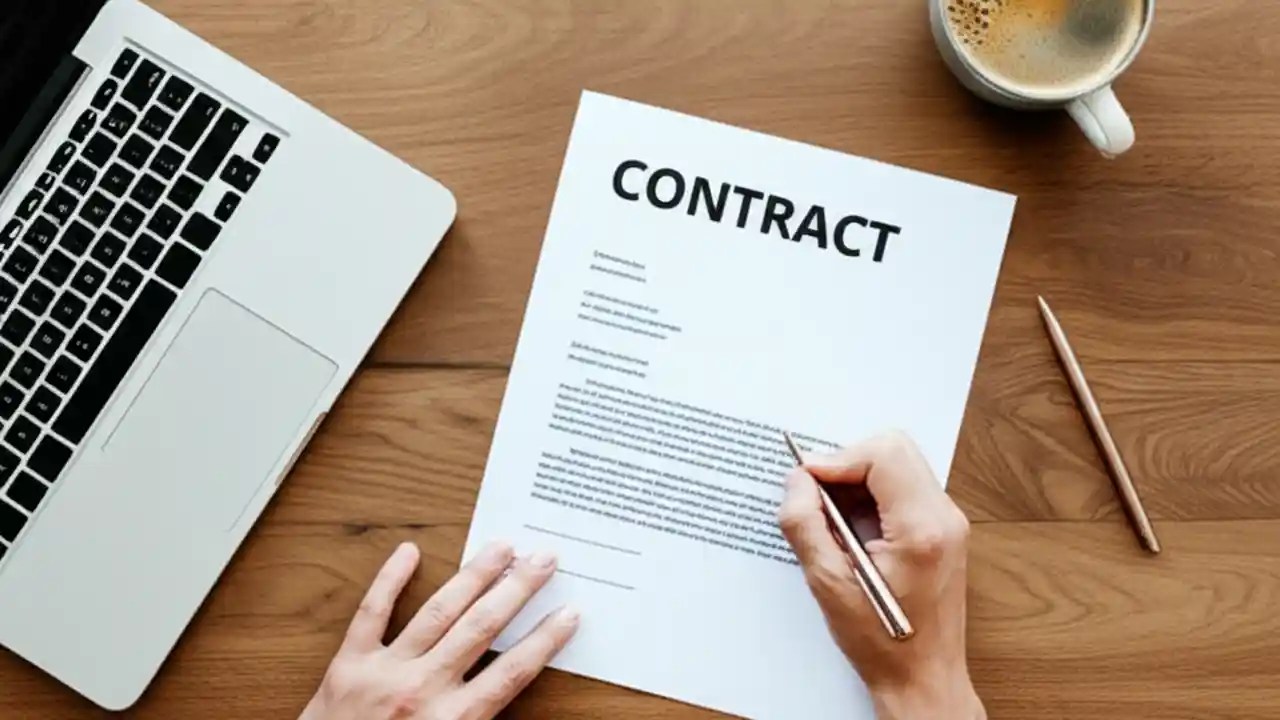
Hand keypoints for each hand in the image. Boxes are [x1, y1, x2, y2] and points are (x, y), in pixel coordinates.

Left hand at [301, 541, 578, 719]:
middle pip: (483, 629)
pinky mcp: (348, 665)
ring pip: (439, 612)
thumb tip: (510, 686)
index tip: (569, 613)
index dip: (544, 640)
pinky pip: (372, 613)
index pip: (512, 672)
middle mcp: (423, 691)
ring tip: (501, 549)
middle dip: (518, 590)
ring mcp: (385, 672)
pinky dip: (389, 580)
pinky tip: (409, 552)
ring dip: (474, 577)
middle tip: (544, 559)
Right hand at [778, 432, 983, 719]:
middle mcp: (944, 517)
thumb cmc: (884, 645)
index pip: (882, 455)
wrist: (923, 679)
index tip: (806, 480)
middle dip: (847, 462)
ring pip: (898, 464)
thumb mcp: (829, 584)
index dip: (836, 459)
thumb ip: (806, 524)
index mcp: (922, 529)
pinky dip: (870, 493)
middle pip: (894, 450)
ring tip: (830, 517)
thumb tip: (797, 481)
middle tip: (815, 494)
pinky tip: (849, 526)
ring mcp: (948, 522)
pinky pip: (903, 487)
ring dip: (857, 478)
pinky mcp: (941, 529)